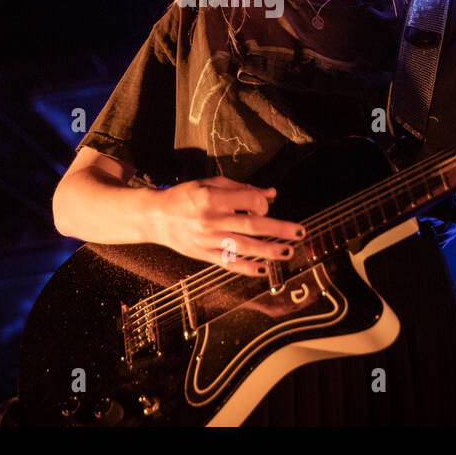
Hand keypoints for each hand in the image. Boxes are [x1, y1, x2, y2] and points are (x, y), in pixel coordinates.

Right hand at [152, 176, 304, 277]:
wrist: (156, 217)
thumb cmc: (184, 196)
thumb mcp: (210, 184)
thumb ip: (241, 188)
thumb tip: (271, 193)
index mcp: (212, 197)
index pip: (248, 201)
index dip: (263, 203)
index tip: (266, 205)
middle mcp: (211, 220)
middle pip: (252, 225)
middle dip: (279, 229)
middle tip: (300, 233)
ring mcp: (207, 239)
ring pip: (244, 247)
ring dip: (269, 250)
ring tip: (288, 252)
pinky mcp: (203, 254)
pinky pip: (228, 263)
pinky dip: (246, 268)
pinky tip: (263, 270)